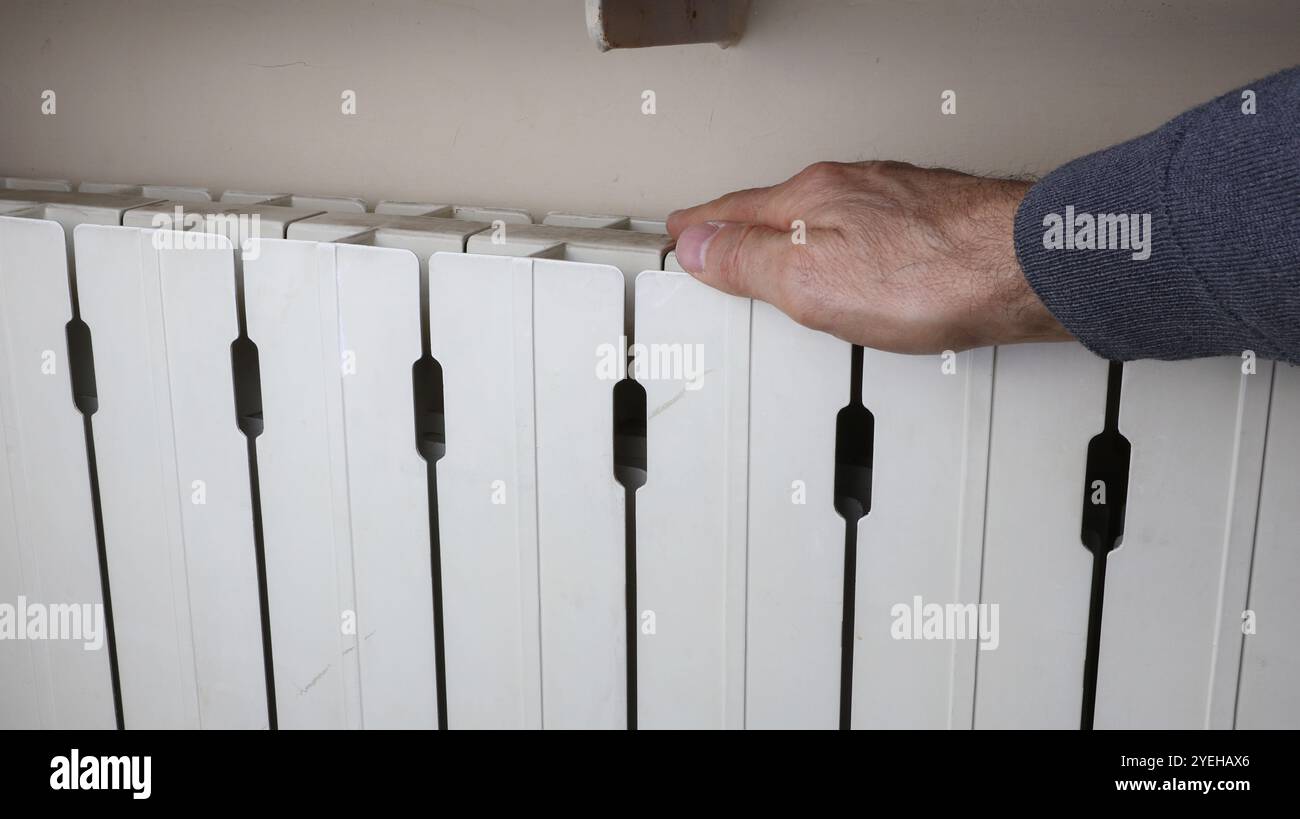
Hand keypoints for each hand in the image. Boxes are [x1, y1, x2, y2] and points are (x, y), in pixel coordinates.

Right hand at [667, 160, 1071, 353]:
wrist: (1029, 267)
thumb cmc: (935, 275)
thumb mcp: (813, 281)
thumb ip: (751, 262)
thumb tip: (700, 245)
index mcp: (812, 200)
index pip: (735, 212)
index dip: (701, 229)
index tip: (680, 234)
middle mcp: (853, 188)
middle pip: (778, 207)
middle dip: (742, 225)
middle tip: (714, 240)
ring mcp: (895, 200)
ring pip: (824, 214)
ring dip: (791, 232)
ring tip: (771, 251)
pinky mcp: (934, 220)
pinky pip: (865, 228)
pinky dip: (840, 242)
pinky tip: (852, 260)